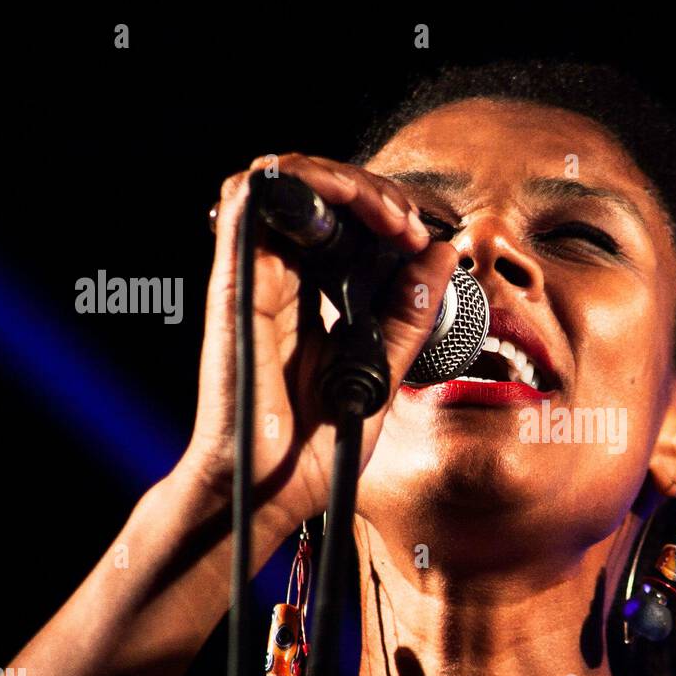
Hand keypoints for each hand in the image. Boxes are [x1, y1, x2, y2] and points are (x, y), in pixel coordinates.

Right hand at [176, 153, 458, 541]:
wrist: (270, 494)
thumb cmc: (315, 448)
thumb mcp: (382, 372)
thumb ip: (409, 316)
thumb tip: (441, 254)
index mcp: (316, 298)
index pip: (346, 222)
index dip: (387, 214)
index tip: (426, 241)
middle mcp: (283, 280)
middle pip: (320, 193)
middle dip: (375, 192)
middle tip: (411, 225)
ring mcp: (255, 278)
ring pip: (285, 181)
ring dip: (344, 181)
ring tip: (388, 215)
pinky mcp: (235, 286)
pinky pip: (246, 204)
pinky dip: (296, 181)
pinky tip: (348, 201)